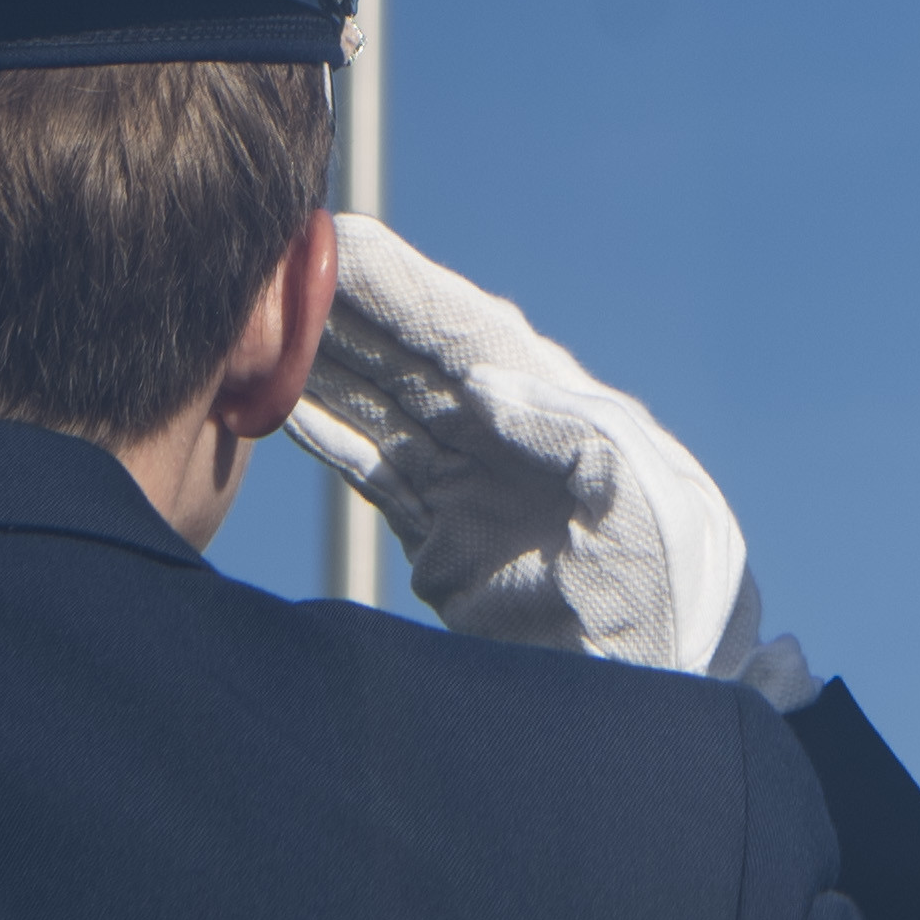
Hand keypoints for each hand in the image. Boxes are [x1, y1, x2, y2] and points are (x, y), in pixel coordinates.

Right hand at [280, 217, 809, 700]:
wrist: (657, 680)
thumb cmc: (670, 580)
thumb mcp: (637, 499)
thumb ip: (567, 432)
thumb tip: (482, 379)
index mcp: (553, 404)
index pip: (461, 329)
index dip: (399, 285)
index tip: (338, 240)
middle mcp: (503, 432)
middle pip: (404, 354)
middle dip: (340, 307)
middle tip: (262, 259)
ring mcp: (467, 482)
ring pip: (377, 405)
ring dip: (319, 363)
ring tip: (250, 319)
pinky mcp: (441, 539)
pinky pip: (372, 471)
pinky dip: (327, 436)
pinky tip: (277, 406)